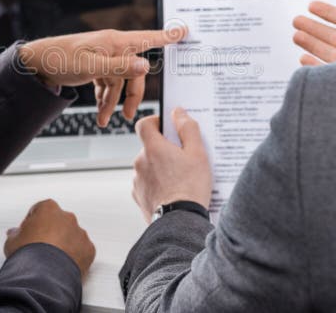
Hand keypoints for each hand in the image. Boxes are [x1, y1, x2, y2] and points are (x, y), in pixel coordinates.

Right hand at [4, 199, 95, 278]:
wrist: (44, 274)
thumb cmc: (29, 254)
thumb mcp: (12, 241)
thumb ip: (15, 234)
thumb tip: (15, 235)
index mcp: (48, 209)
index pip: (40, 210)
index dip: (32, 223)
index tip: (28, 233)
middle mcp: (67, 217)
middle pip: (59, 221)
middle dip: (51, 232)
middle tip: (40, 248)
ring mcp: (79, 233)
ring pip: (73, 236)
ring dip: (65, 244)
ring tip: (52, 260)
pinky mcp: (88, 249)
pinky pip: (82, 251)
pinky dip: (76, 257)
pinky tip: (63, 266)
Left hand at [19, 28, 185, 126]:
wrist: (36, 64)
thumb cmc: (61, 59)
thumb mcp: (91, 67)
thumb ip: (119, 67)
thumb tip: (146, 66)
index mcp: (115, 42)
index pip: (147, 38)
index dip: (167, 36)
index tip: (185, 32)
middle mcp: (112, 48)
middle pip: (134, 72)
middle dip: (132, 95)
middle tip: (129, 116)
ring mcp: (104, 58)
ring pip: (119, 82)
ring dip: (113, 102)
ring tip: (103, 120)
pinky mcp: (95, 67)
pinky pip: (107, 84)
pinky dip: (104, 98)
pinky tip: (99, 111)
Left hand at [132, 108, 211, 222]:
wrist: (179, 223)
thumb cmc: (191, 188)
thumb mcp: (198, 154)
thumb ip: (187, 128)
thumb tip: (178, 112)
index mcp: (152, 148)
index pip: (144, 124)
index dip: (156, 122)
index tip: (169, 127)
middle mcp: (139, 162)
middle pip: (149, 147)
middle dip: (164, 149)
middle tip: (184, 158)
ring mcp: (137, 180)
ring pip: (148, 166)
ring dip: (161, 168)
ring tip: (181, 179)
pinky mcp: (138, 196)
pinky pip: (147, 183)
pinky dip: (157, 184)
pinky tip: (173, 192)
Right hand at [292, 0, 335, 64]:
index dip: (329, 13)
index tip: (313, 6)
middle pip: (333, 36)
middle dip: (314, 28)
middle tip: (297, 21)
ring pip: (329, 52)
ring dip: (311, 44)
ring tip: (296, 36)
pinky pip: (332, 71)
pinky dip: (316, 66)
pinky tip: (305, 59)